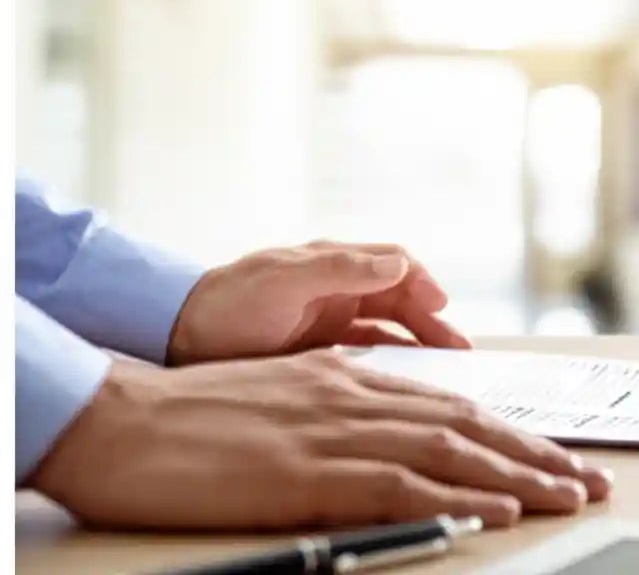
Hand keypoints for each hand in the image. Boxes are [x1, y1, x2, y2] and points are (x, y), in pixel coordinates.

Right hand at [30, 351, 612, 529]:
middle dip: (539, 454)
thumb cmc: (192, 419)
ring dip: (522, 476)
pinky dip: (457, 495)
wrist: (122, 421)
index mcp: (349, 379)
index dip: (512, 434)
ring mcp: (335, 433)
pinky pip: (400, 483)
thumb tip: (394, 442)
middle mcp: (356, 397)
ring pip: (452, 450)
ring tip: (571, 495)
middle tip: (591, 478)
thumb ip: (341, 413)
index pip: (453, 407)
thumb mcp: (283, 399)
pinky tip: (499, 508)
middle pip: (470, 425)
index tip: (555, 456)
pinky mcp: (308, 474)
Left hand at [169, 241, 468, 364]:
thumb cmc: (227, 304)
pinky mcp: (322, 349)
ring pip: (392, 326)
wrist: (175, 340)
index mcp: (332, 263)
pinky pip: (371, 351)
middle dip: (433, 319)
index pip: (395, 264)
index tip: (440, 307)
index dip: (424, 282)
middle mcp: (338, 287)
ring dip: (420, 342)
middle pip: (402, 297)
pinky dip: (394, 361)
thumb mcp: (284, 281)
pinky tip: (408, 380)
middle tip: (458, 349)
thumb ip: (340, 270)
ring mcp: (332, 319)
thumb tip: (398, 264)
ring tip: (447, 366)